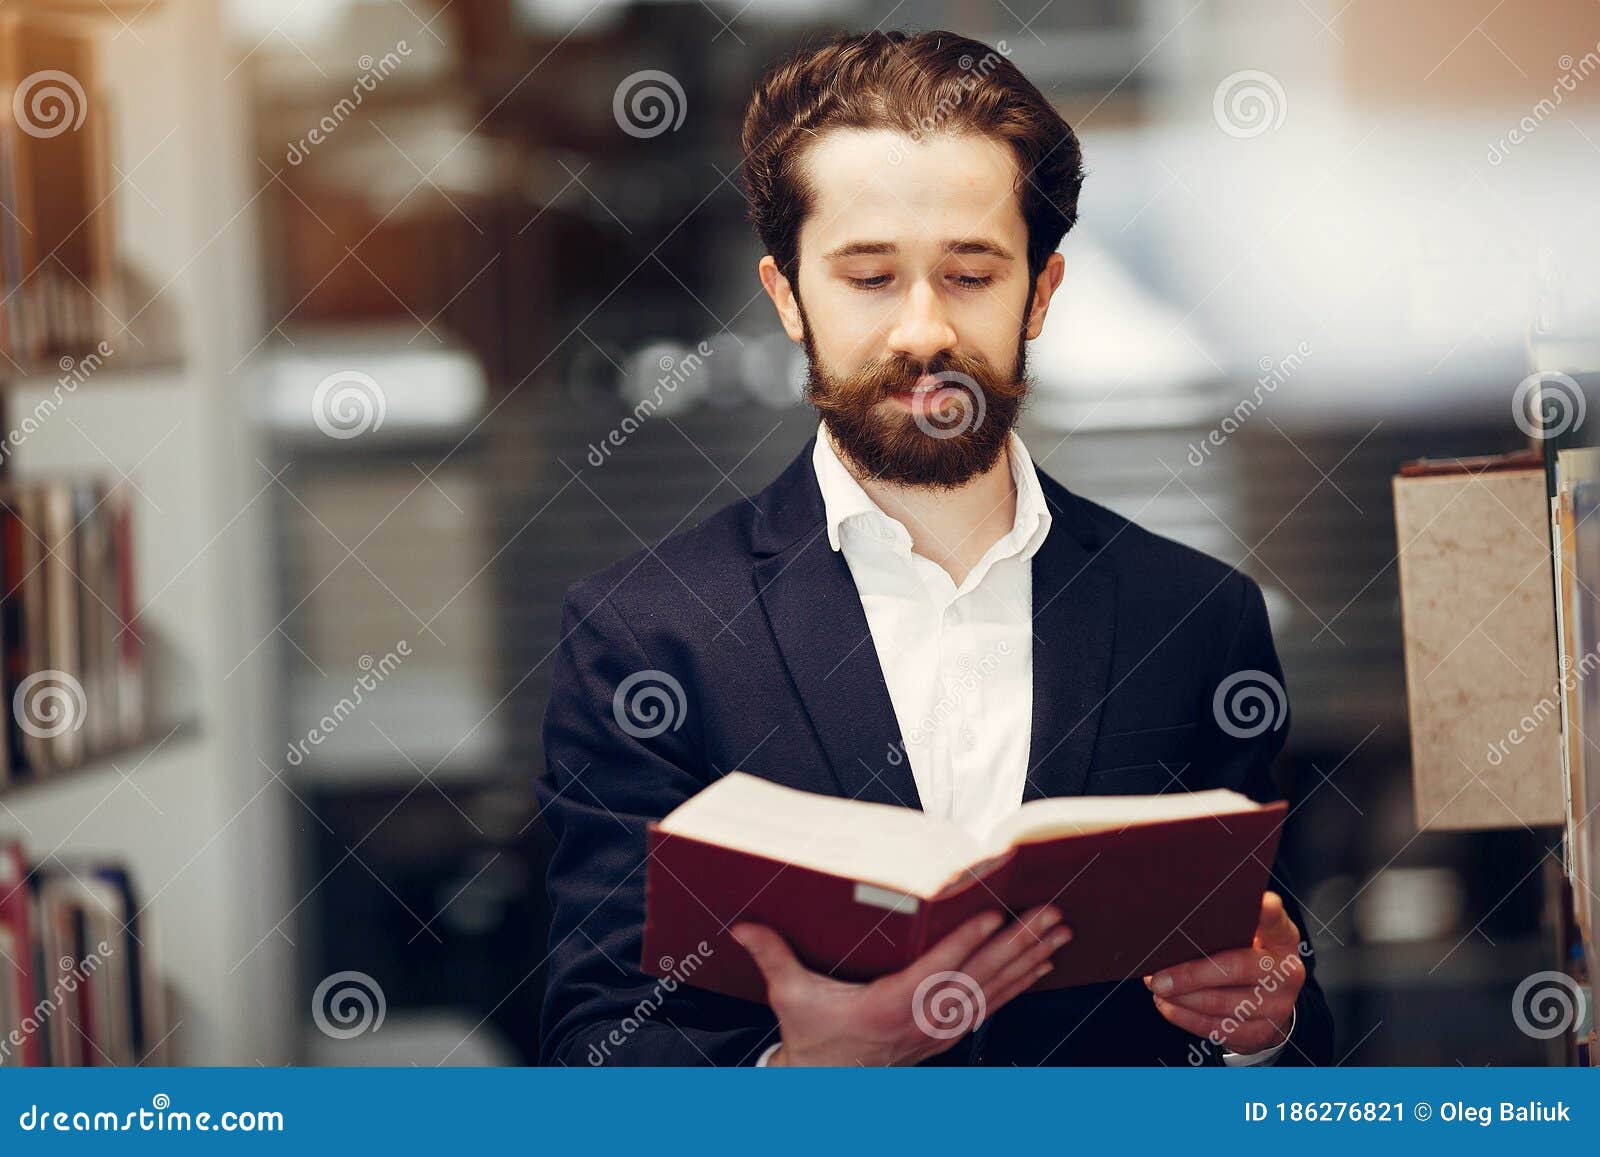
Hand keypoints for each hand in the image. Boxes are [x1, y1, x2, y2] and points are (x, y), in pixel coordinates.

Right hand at [731, 905, 1070, 1065]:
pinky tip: (1040, 964)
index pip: (936, 970)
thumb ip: (772, 955)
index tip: (995, 915)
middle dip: (1019, 945)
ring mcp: (939, 1030)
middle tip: (1052, 915)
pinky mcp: (946, 1034)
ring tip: (1059, 932)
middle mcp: (922, 1020)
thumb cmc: (811, 1035)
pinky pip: (991, 1005)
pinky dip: (1019, 983)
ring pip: (994, 992)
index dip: (967, 942)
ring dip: (1029, 960)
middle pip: (980, 979)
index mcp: (888, 1007)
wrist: (825, 1081)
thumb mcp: (789, 996)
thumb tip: (743, 924)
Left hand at [1143, 890, 1303, 1053]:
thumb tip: (1177, 916)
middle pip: (1236, 968)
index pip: (1274, 921)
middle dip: (1191, 974)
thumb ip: (1228, 922)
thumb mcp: (1250, 934)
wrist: (1271, 1003)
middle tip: (1156, 976)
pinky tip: (1168, 1005)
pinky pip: (1217, 1027)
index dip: (1267, 912)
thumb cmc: (1248, 956)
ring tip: (1157, 987)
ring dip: (1181, 996)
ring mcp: (1277, 1005)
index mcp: (1282, 938)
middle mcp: (1286, 971)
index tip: (1260, 902)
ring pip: (1220, 1003)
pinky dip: (1186, 1017)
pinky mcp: (1262, 1032)